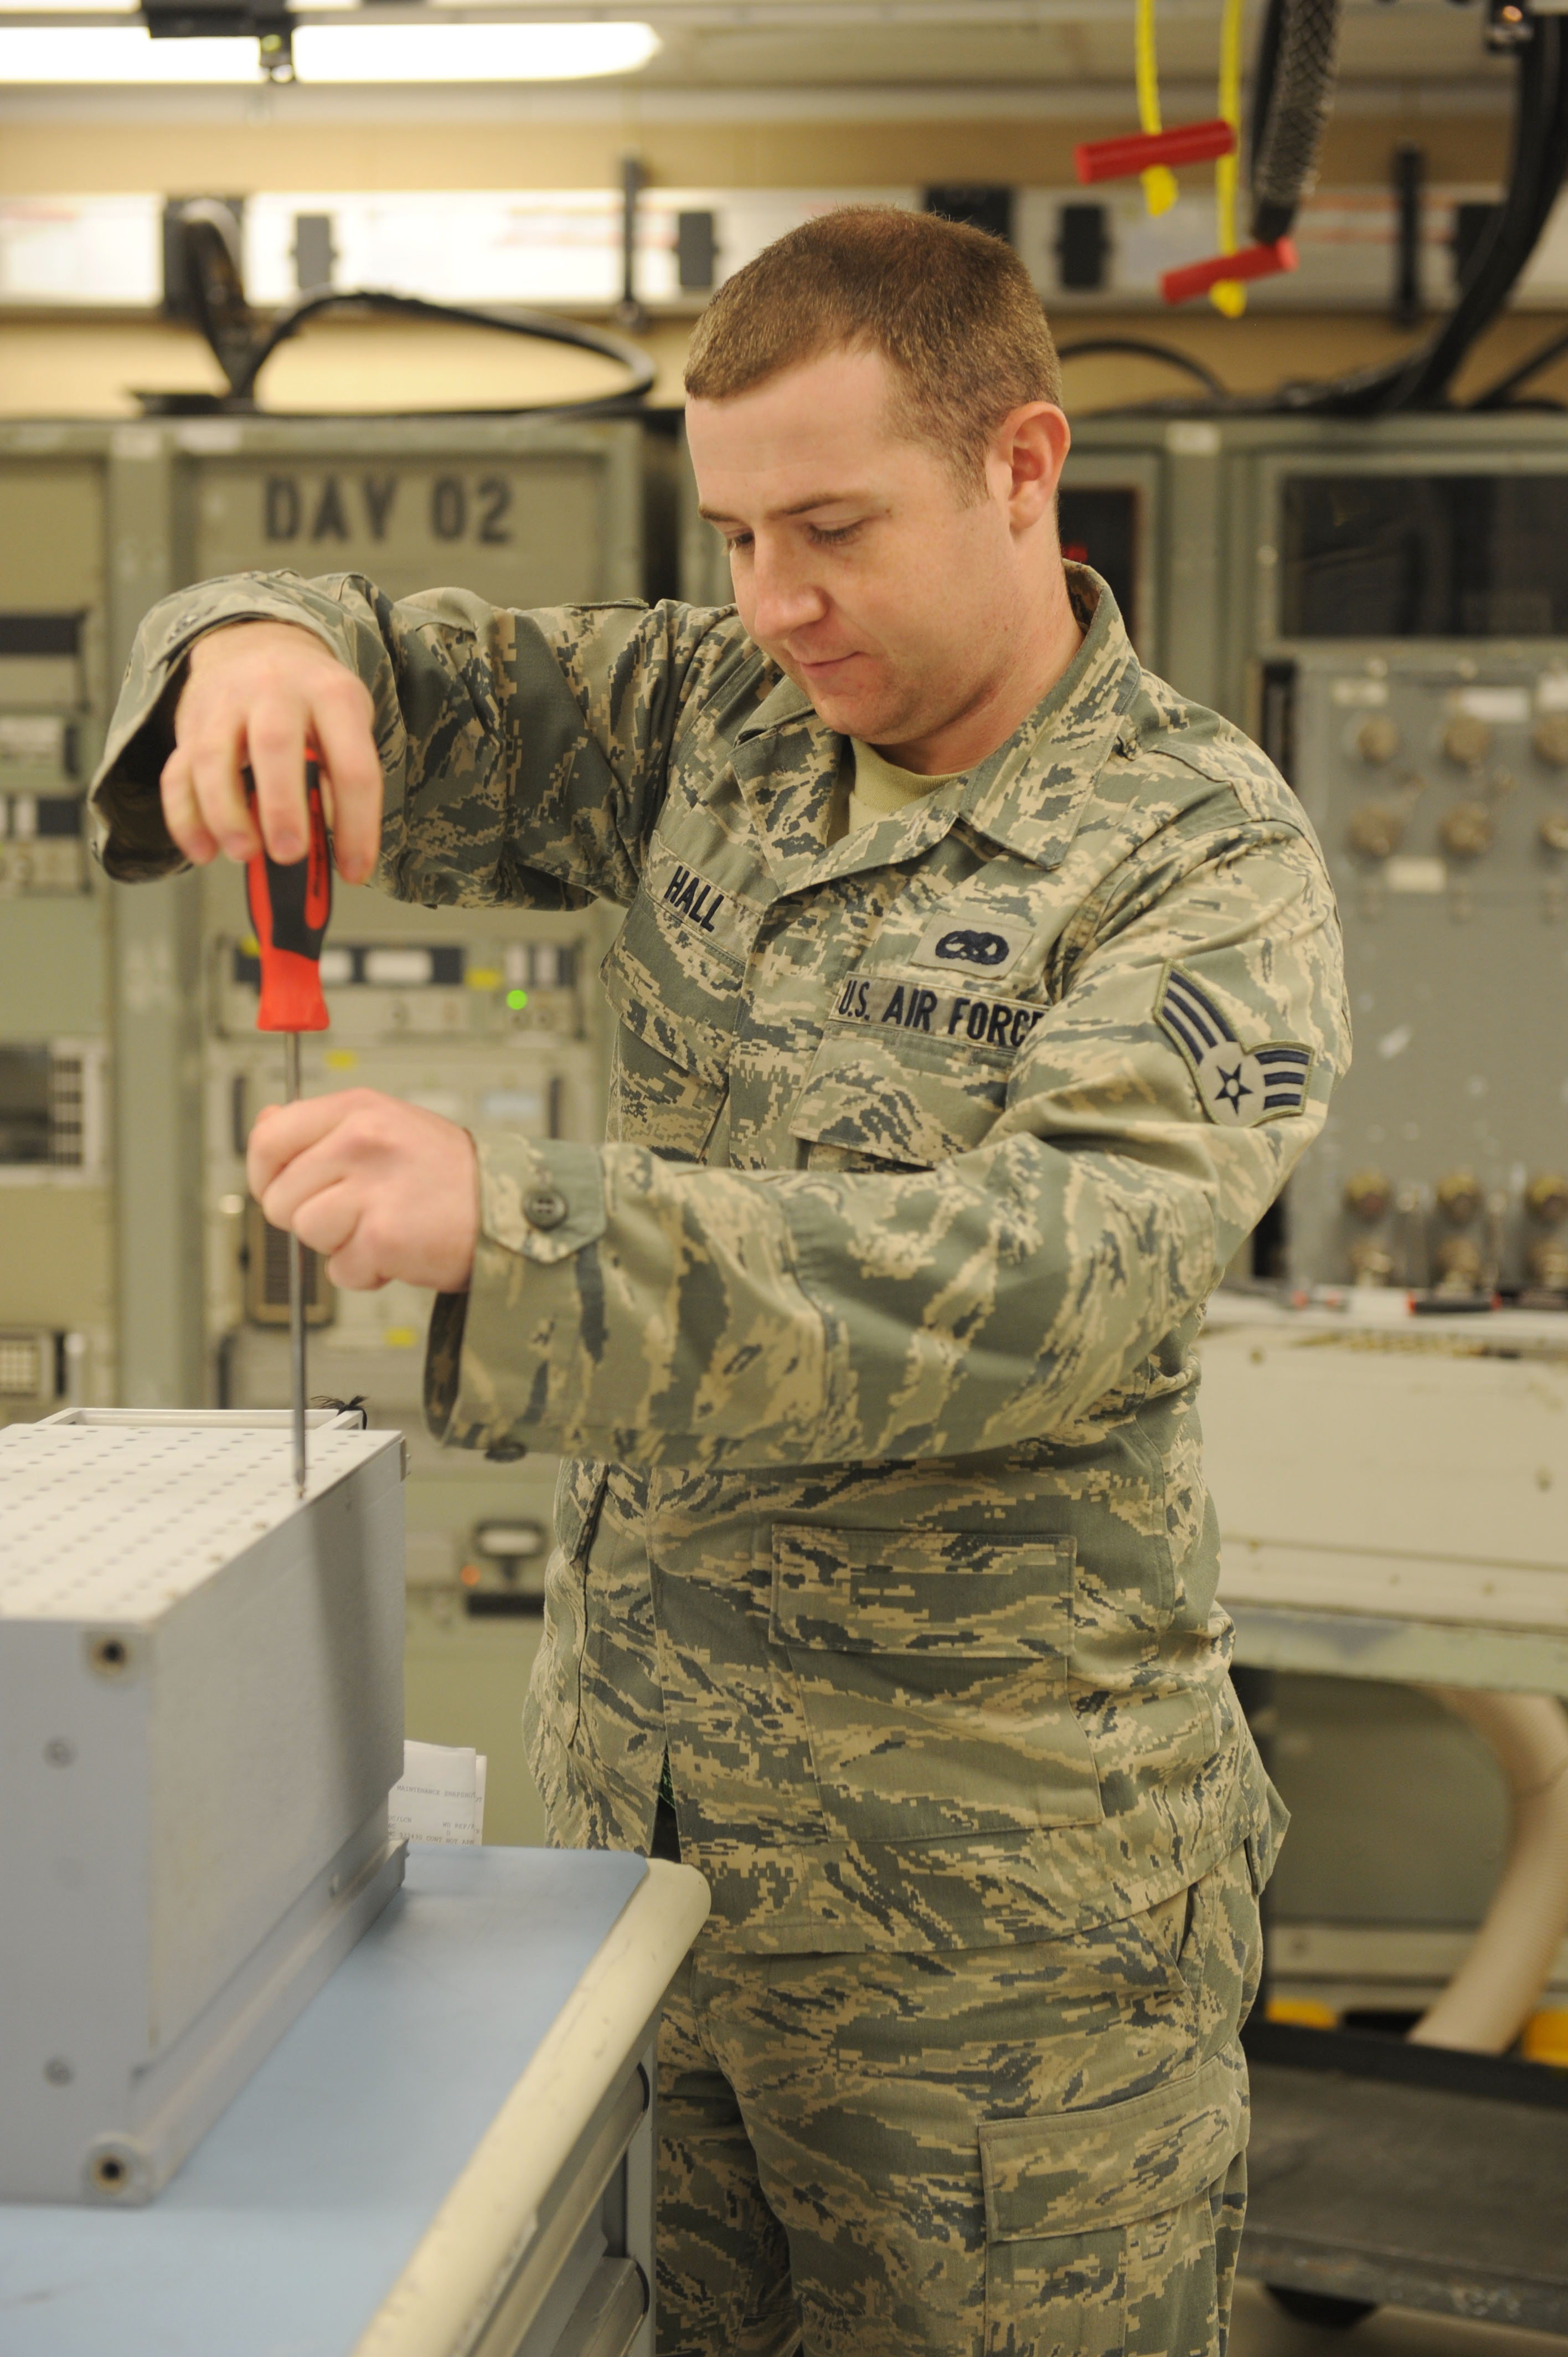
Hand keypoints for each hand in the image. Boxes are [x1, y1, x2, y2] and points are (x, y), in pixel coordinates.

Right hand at [160, 619, 383, 883]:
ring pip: (213, 757)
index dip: (357, 824)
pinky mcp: (190, 725)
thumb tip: (334, 849)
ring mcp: (226, 705)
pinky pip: (177, 773)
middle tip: (288, 854)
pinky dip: (185, 818)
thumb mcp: (346, 724)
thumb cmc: (312, 702)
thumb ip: (340, 781)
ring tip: (243, 854)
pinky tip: (203, 851)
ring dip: (225, 813)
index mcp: (332, 695)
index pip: (353, 765)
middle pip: (275, 745)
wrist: (257, 643)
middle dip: (281, 806)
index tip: (354, 872)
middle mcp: (277, 692)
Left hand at [248, 1089, 478, 1293]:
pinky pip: (341, 1269)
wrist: (513, 1209)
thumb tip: (265, 1120)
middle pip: (280, 1197)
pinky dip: (367, 1272)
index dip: (265, 1174)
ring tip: (382, 1228)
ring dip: (340, 1244)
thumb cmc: (451, 1174)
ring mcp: (371, 1187)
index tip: (283, 1188)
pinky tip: (400, 1250)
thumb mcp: (387, 1124)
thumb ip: (323, 1126)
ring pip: (307, 1233)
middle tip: (355, 1212)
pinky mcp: (382, 1235)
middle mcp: (361, 1140)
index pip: (268, 1137)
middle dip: (308, 1216)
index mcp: (358, 1108)